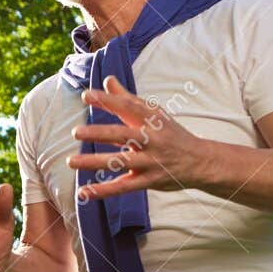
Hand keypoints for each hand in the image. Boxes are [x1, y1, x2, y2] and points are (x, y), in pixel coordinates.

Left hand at [67, 75, 213, 200]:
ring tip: (71, 161)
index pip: (129, 107)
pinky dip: (103, 190)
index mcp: (152, 120)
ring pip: (121, 162)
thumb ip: (127, 99)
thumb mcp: (154, 114)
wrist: (200, 161)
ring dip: (95, 162)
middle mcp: (152, 139)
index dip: (108, 101)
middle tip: (75, 132)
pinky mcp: (149, 181)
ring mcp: (151, 161)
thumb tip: (107, 80)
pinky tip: (84, 191)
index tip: (86, 96)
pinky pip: (124, 187)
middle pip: (124, 135)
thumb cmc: (171, 134)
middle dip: (99, 133)